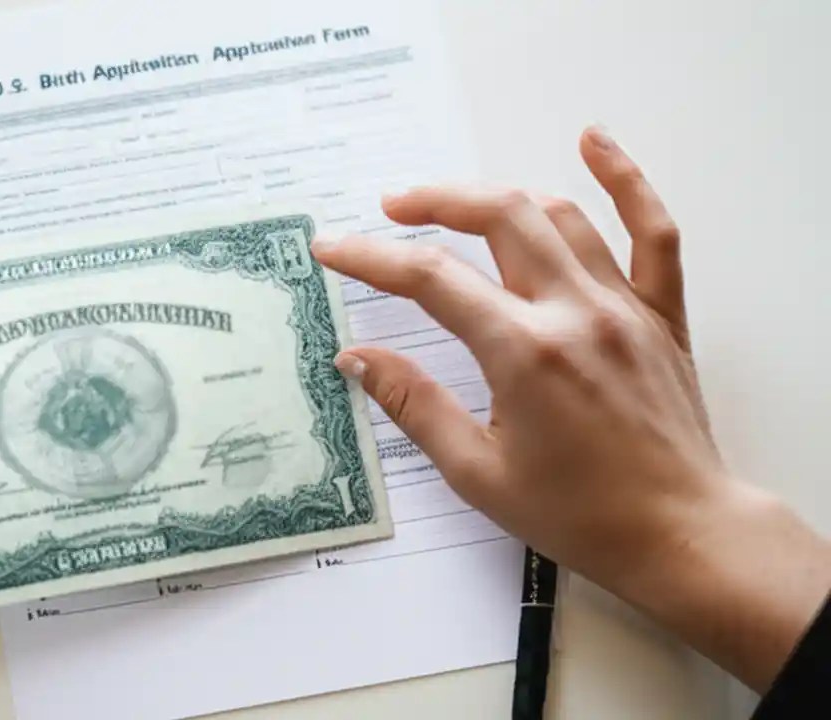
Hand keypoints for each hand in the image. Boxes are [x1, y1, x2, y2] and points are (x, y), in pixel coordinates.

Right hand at [313, 126, 830, 690]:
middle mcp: (576, 313)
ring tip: (459, 204)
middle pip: (497, 218)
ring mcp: (624, 307)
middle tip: (393, 207)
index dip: (371, 257)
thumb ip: (414, 404)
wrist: (679, 533)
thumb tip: (357, 358)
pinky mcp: (661, 314)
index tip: (332, 248)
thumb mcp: (477, 472)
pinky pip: (652, 232)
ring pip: (559, 214)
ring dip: (501, 196)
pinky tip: (593, 143)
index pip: (431, 279)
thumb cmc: (579, 514)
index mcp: (525, 352)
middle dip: (435, 201)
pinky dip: (626, 181)